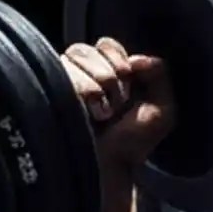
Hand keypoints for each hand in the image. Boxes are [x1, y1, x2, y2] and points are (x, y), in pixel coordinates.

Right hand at [62, 38, 175, 172]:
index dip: (119, 58)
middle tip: (118, 103)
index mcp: (108, 74)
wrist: (109, 166)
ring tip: (103, 112)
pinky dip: (84, 90)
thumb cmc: (132, 143)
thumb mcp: (162, 110)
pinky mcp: (50, 91)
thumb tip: (138, 57)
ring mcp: (63, 83)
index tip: (130, 80)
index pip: (107, 45)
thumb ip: (160, 75)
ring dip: (98, 85)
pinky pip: (64, 70)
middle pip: (89, 48)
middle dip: (111, 75)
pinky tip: (89, 112)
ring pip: (75, 56)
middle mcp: (83, 76)